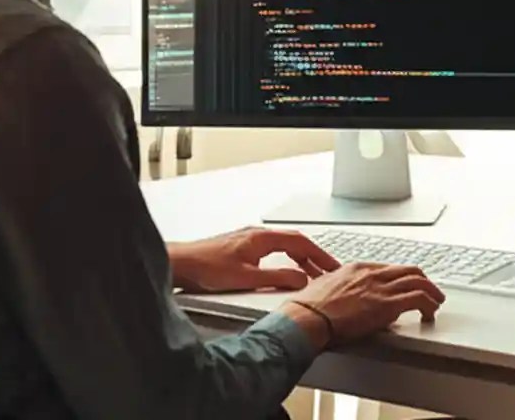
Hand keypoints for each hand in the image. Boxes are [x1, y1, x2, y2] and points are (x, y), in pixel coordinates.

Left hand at [168, 227, 339, 292]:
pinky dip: (286, 260)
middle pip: (295, 242)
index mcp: (262, 237)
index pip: (301, 242)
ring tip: (312, 275)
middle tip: (328, 272)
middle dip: (314, 257)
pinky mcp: (242, 248)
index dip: (320, 255)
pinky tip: (286, 271)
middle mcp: (257, 234)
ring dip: (300, 259)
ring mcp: (249, 240)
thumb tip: (301, 280)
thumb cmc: (206, 268)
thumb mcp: (246, 278)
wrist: (181, 264)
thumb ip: (276, 279)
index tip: (333, 266)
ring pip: (284, 246)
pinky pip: (273, 251)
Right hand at [281, 262, 444, 349]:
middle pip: (409, 270)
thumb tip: (338, 298)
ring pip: (419, 281)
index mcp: (357, 268)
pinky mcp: (387, 305)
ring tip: (435, 303)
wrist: (306, 318)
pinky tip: (429, 314)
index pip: (389, 268)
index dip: (402, 278)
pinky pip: (419, 299)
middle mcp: (372, 273)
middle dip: (423, 281)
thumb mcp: (323, 289)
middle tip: (429, 292)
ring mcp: (380, 287)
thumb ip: (337, 289)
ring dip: (432, 293)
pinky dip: (429, 305)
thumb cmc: (308, 308)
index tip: (406, 286)